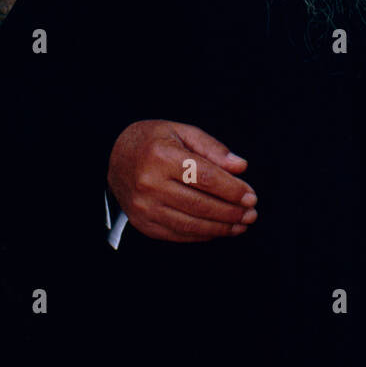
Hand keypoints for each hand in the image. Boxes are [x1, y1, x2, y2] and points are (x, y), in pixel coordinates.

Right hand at [107, 120, 257, 242]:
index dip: (231, 189)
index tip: (251, 196)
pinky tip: (219, 230)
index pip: (204, 177)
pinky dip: (202, 235)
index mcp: (160, 156)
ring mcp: (144, 207)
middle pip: (199, 204)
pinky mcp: (143, 224)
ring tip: (241, 225)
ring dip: (220, 227)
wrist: (114, 158)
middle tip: (251, 214)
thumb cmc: (154, 141)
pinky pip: (178, 234)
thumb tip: (240, 167)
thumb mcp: (182, 131)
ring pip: (191, 223)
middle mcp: (149, 184)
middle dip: (230, 212)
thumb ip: (212, 148)